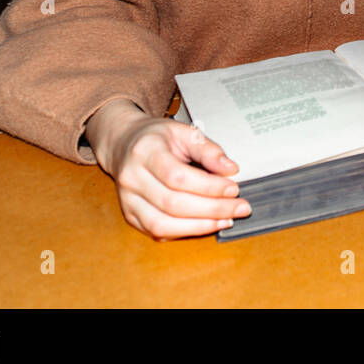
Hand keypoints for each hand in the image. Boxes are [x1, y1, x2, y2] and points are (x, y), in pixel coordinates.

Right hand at [85, 100, 251, 239]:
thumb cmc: (155, 137)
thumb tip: (231, 169)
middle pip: (173, 204)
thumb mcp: (183, 131)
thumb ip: (208, 149)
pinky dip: (184, 232)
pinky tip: (205, 225)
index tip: (233, 188)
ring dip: (199, 226)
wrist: (123, 143)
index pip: (178, 176)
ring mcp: (128, 200)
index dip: (208, 186)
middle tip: (240, 208)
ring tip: (226, 220)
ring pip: (163, 224)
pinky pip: (157, 232)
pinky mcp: (130, 215)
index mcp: (145, 152)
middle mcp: (132, 178)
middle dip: (212, 209)